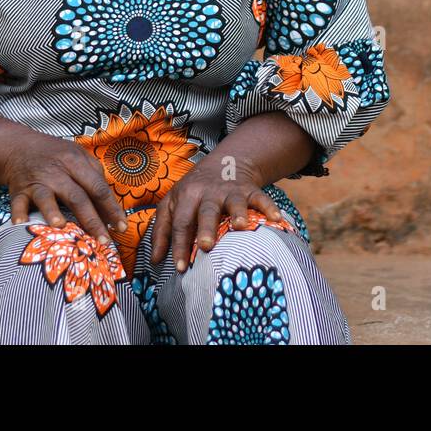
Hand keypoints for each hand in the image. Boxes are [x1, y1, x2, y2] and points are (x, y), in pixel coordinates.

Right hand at [0, 126, 128, 245]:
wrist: (20, 146)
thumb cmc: (56, 155)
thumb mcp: (79, 156)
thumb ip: (95, 176)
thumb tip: (110, 207)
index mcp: (76, 163)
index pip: (98, 188)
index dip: (112, 208)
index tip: (122, 227)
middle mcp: (57, 172)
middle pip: (77, 197)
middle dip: (92, 221)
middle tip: (103, 242)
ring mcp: (37, 181)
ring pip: (46, 197)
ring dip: (52, 212)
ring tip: (60, 227)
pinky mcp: (19, 190)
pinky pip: (17, 203)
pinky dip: (19, 214)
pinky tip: (21, 225)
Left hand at [149, 156, 286, 272]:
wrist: (223, 162)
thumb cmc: (193, 190)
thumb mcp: (172, 203)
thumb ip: (161, 230)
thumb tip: (155, 260)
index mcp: (187, 196)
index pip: (181, 222)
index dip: (179, 245)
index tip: (180, 268)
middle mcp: (208, 193)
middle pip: (206, 211)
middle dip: (206, 228)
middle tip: (207, 247)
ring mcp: (230, 190)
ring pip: (234, 202)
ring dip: (238, 213)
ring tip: (240, 226)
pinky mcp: (250, 189)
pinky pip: (260, 198)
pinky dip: (268, 207)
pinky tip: (275, 219)